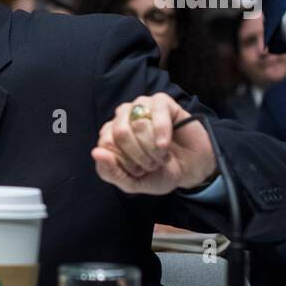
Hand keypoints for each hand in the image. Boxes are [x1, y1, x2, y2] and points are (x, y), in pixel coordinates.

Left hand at [92, 92, 216, 195]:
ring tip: (162, 156)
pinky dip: (162, 132)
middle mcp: (121, 117)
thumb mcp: (131, 183)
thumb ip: (110, 172)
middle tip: (152, 165)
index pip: (105, 145)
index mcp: (109, 135)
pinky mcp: (161, 102)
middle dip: (139, 155)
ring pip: (138, 123)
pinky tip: (165, 144)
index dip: (124, 162)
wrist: (189, 170)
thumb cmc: (157, 174)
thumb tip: (95, 152)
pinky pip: (157, 113)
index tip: (138, 172)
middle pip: (121, 133)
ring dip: (152, 147)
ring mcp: (141, 106)